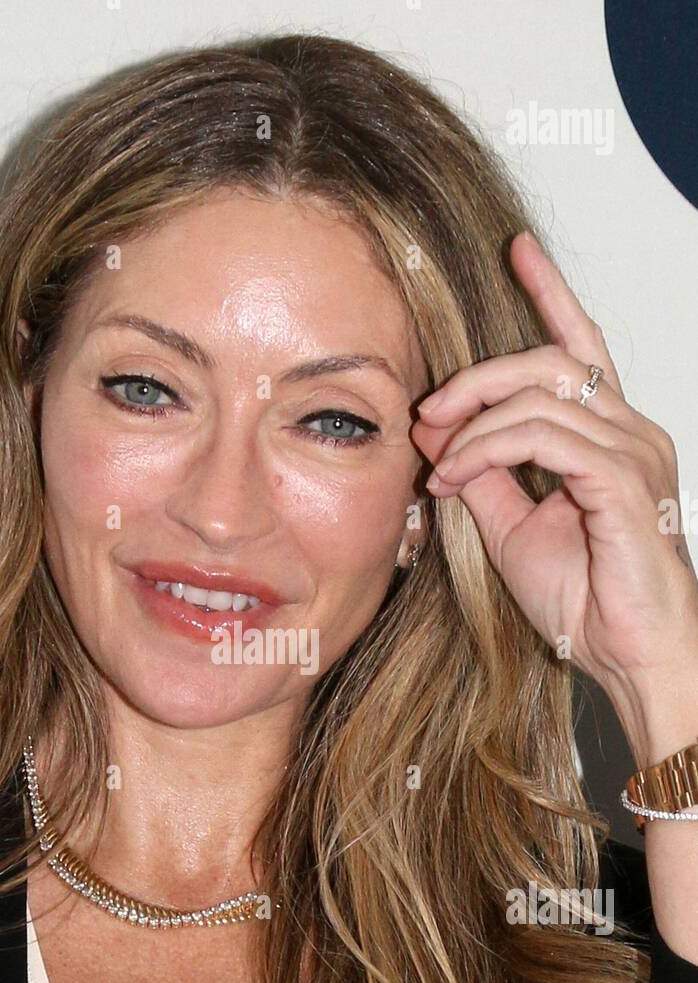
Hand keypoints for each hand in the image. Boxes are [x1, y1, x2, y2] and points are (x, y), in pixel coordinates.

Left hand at [410, 231, 697, 729]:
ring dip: (472, 424)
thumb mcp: (511, 528)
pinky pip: (544, 438)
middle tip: (426, 412)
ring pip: (541, 394)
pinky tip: (456, 475)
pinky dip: (488, 449)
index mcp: (609, 436)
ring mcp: (632, 452)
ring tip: (436, 463)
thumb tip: (440, 437)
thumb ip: (483, 475)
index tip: (517, 251)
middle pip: (549, 360)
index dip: (551, 294)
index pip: (581, 347)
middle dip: (477, 376)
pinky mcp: (622, 481)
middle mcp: (629, 432)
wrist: (627, 655)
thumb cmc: (584, 600)